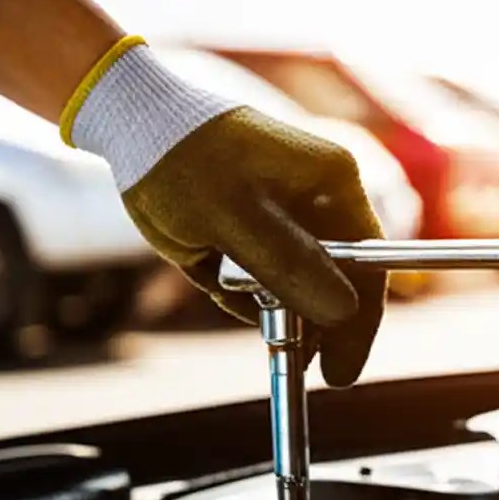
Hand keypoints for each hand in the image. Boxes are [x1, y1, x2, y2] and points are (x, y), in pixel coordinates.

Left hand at [122, 106, 385, 385]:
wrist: (129, 126)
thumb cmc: (183, 157)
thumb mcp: (235, 216)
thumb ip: (291, 265)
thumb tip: (345, 313)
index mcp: (331, 184)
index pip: (369, 264)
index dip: (359, 324)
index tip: (341, 372)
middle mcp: (316, 203)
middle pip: (334, 284)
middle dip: (308, 321)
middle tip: (289, 358)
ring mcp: (284, 221)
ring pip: (294, 291)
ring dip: (267, 308)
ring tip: (226, 285)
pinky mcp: (252, 236)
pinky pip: (258, 285)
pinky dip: (237, 295)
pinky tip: (211, 272)